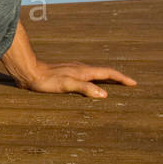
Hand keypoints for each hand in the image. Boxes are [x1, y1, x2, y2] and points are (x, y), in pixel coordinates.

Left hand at [19, 60, 136, 97]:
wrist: (28, 72)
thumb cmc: (46, 80)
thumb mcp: (66, 85)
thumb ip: (85, 88)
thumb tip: (104, 94)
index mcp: (84, 71)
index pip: (108, 73)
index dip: (122, 78)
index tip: (134, 83)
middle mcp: (81, 68)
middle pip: (104, 72)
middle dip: (117, 78)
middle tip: (128, 84)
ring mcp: (73, 70)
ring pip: (95, 73)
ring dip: (106, 78)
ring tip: (113, 85)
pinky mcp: (66, 73)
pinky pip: (86, 76)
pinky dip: (94, 80)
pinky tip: (89, 85)